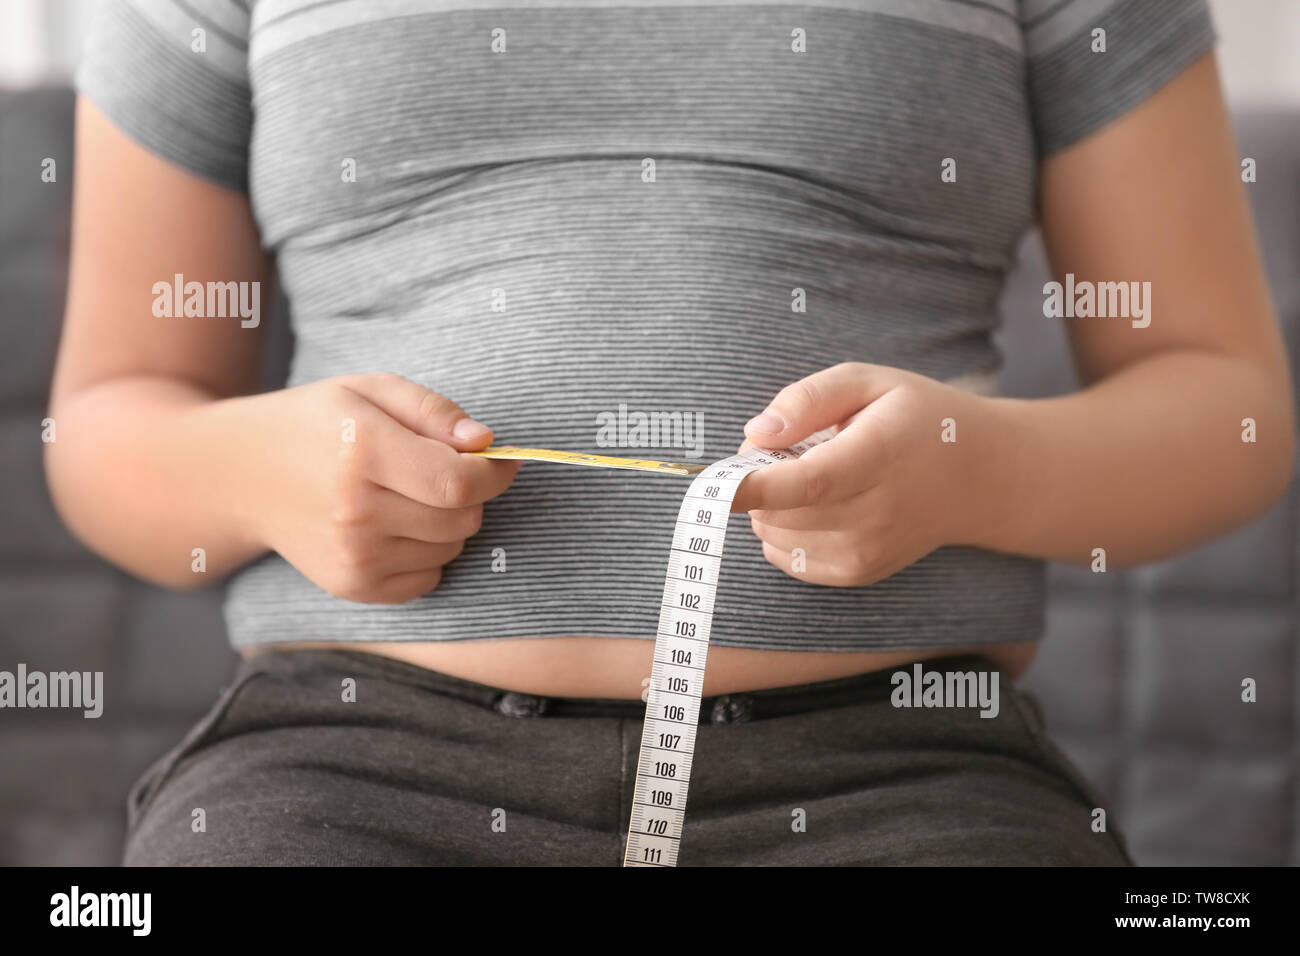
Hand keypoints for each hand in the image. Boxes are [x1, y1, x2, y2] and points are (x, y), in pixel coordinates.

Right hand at [238, 372, 519, 602]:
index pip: (459, 482)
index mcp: (362, 452)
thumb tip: (486, 443)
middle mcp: (356, 511)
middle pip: (463, 518)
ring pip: (451, 548)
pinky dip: (427, 553)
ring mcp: (353, 556)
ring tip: (408, 495)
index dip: (495, 473)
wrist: (243, 475)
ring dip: (448, 523)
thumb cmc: (318, 424)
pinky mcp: (352, 585)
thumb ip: (434, 411)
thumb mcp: (370, 390)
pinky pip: (429, 578)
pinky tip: (395, 526)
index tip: (501, 460)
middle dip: (469, 493)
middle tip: (441, 470)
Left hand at [729, 362, 1005, 585]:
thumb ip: (808, 399)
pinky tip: (814, 503)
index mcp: (876, 458)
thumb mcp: (868, 382)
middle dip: (755, 478)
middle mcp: (873, 514)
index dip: (750, 486)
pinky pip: (787, 558)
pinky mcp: (858, 572)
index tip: (714, 482)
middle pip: (776, 511)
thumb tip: (756, 433)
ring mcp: (866, 551)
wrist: (980, 476)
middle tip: (784, 445)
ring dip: (768, 504)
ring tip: (809, 472)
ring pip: (773, 536)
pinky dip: (782, 530)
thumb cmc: (916, 418)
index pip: (803, 483)